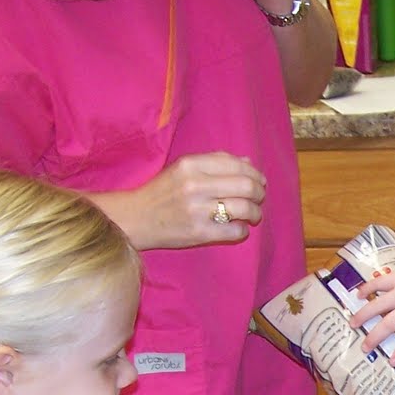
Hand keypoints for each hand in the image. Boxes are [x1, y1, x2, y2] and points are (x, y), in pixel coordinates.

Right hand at [92, 153, 265, 250]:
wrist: (136, 218)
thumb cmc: (163, 192)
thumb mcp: (183, 169)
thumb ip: (215, 162)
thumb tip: (248, 162)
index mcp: (191, 165)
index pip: (237, 165)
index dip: (255, 174)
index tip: (259, 181)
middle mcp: (195, 185)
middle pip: (246, 186)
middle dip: (259, 193)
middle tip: (258, 198)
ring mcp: (197, 210)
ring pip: (245, 209)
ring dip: (255, 213)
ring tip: (252, 215)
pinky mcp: (199, 232)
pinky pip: (236, 231)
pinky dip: (242, 230)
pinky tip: (237, 228)